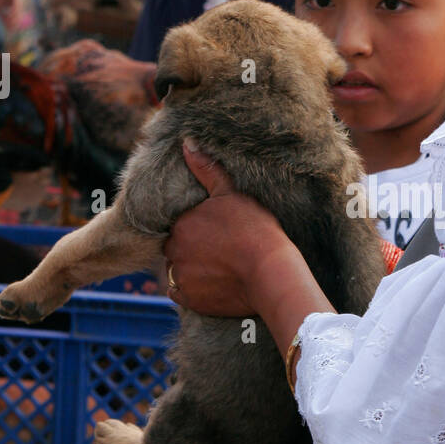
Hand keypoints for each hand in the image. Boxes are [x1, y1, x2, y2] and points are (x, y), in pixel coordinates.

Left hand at [163, 141, 291, 315]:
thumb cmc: (255, 230)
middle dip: (190, 249)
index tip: (216, 232)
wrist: (270, 272)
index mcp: (181, 224)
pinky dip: (191, 291)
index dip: (197, 228)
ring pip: (177, 271)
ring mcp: (181, 277)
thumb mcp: (232, 194)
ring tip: (218, 269)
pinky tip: (212, 285)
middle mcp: (174, 250)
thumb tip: (186, 143)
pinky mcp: (190, 300)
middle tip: (218, 251)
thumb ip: (207, 169)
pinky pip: (180, 294)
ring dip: (191, 269)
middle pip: (175, 248)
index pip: (180, 226)